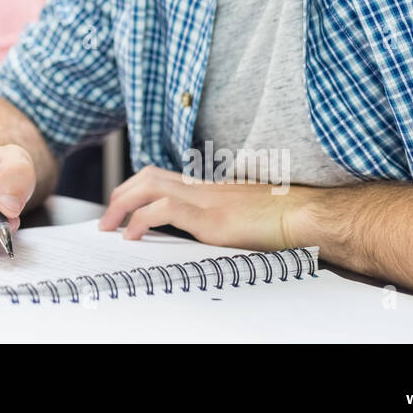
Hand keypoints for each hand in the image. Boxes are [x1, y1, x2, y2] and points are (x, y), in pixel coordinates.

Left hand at [98, 165, 321, 250]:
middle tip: (106, 218)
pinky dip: (141, 220)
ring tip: (109, 226)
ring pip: (149, 186)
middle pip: (148, 176)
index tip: (121, 206)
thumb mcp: (243, 216)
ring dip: (122, 205)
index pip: (162, 176)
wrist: (306, 216)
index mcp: (209, 187)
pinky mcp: (211, 217)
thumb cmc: (282, 219)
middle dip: (120, 193)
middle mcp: (203, 188)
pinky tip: (133, 237)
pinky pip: (164, 210)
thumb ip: (221, 218)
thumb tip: (204, 233)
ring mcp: (206, 199)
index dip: (136, 187)